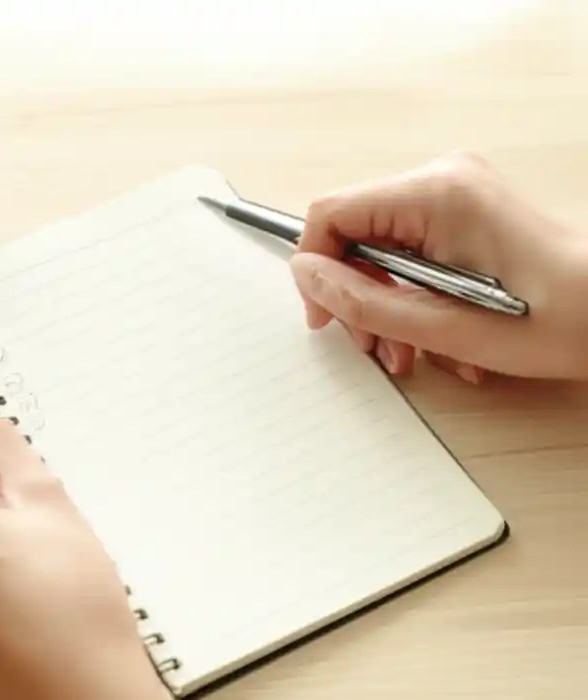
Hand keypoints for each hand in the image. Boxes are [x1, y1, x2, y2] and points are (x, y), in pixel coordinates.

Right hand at [289, 151, 587, 381]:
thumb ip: (362, 300)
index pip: (331, 214)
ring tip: (410, 351)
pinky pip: (413, 247)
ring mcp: (459, 191)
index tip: (325, 316)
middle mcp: (445, 178)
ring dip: (386, 302)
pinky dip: (413, 291)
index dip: (316, 269)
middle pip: (355, 231)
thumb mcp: (444, 326)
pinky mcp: (469, 208)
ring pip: (382, 245)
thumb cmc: (560, 320)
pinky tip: (436, 333)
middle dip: (357, 295)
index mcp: (436, 195)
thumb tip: (308, 275)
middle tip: (374, 345)